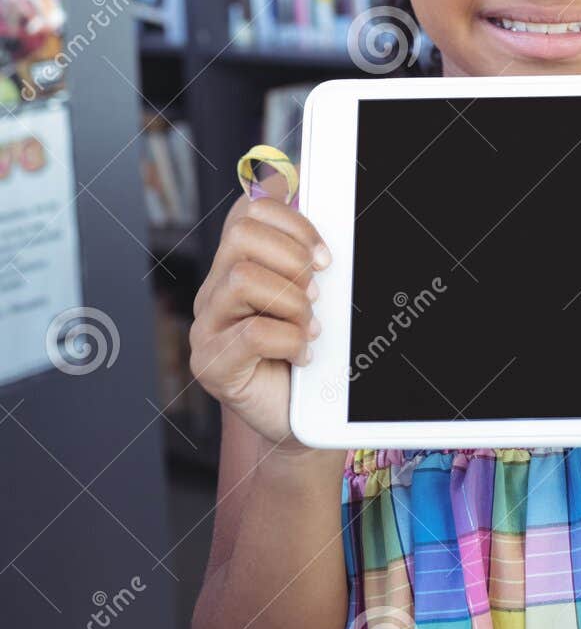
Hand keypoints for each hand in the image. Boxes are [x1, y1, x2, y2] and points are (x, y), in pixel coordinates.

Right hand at [189, 184, 329, 452]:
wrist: (301, 417)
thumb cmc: (307, 349)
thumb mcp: (310, 296)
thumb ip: (307, 260)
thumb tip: (326, 225)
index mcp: (236, 264)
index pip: (250, 211)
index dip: (294, 223)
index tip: (324, 256)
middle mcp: (214, 290)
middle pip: (242, 236)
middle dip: (292, 259)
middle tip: (316, 293)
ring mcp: (206, 327)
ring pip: (242, 278)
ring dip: (291, 302)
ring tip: (308, 327)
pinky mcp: (211, 364)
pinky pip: (251, 333)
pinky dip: (289, 341)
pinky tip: (302, 354)